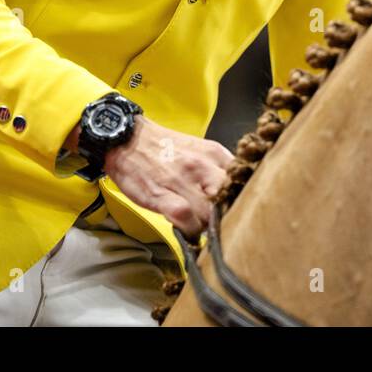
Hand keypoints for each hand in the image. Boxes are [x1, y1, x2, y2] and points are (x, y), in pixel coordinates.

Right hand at [102, 116, 234, 238]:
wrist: (126, 139)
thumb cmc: (162, 148)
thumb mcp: (199, 150)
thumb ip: (219, 170)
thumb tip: (236, 194)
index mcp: (214, 153)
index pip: (245, 180)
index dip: (245, 200)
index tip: (240, 211)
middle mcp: (202, 165)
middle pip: (231, 199)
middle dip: (228, 216)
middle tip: (220, 225)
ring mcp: (182, 180)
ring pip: (210, 213)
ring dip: (208, 227)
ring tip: (201, 229)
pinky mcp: (162, 194)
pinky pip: (185, 217)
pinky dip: (190, 230)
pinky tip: (187, 232)